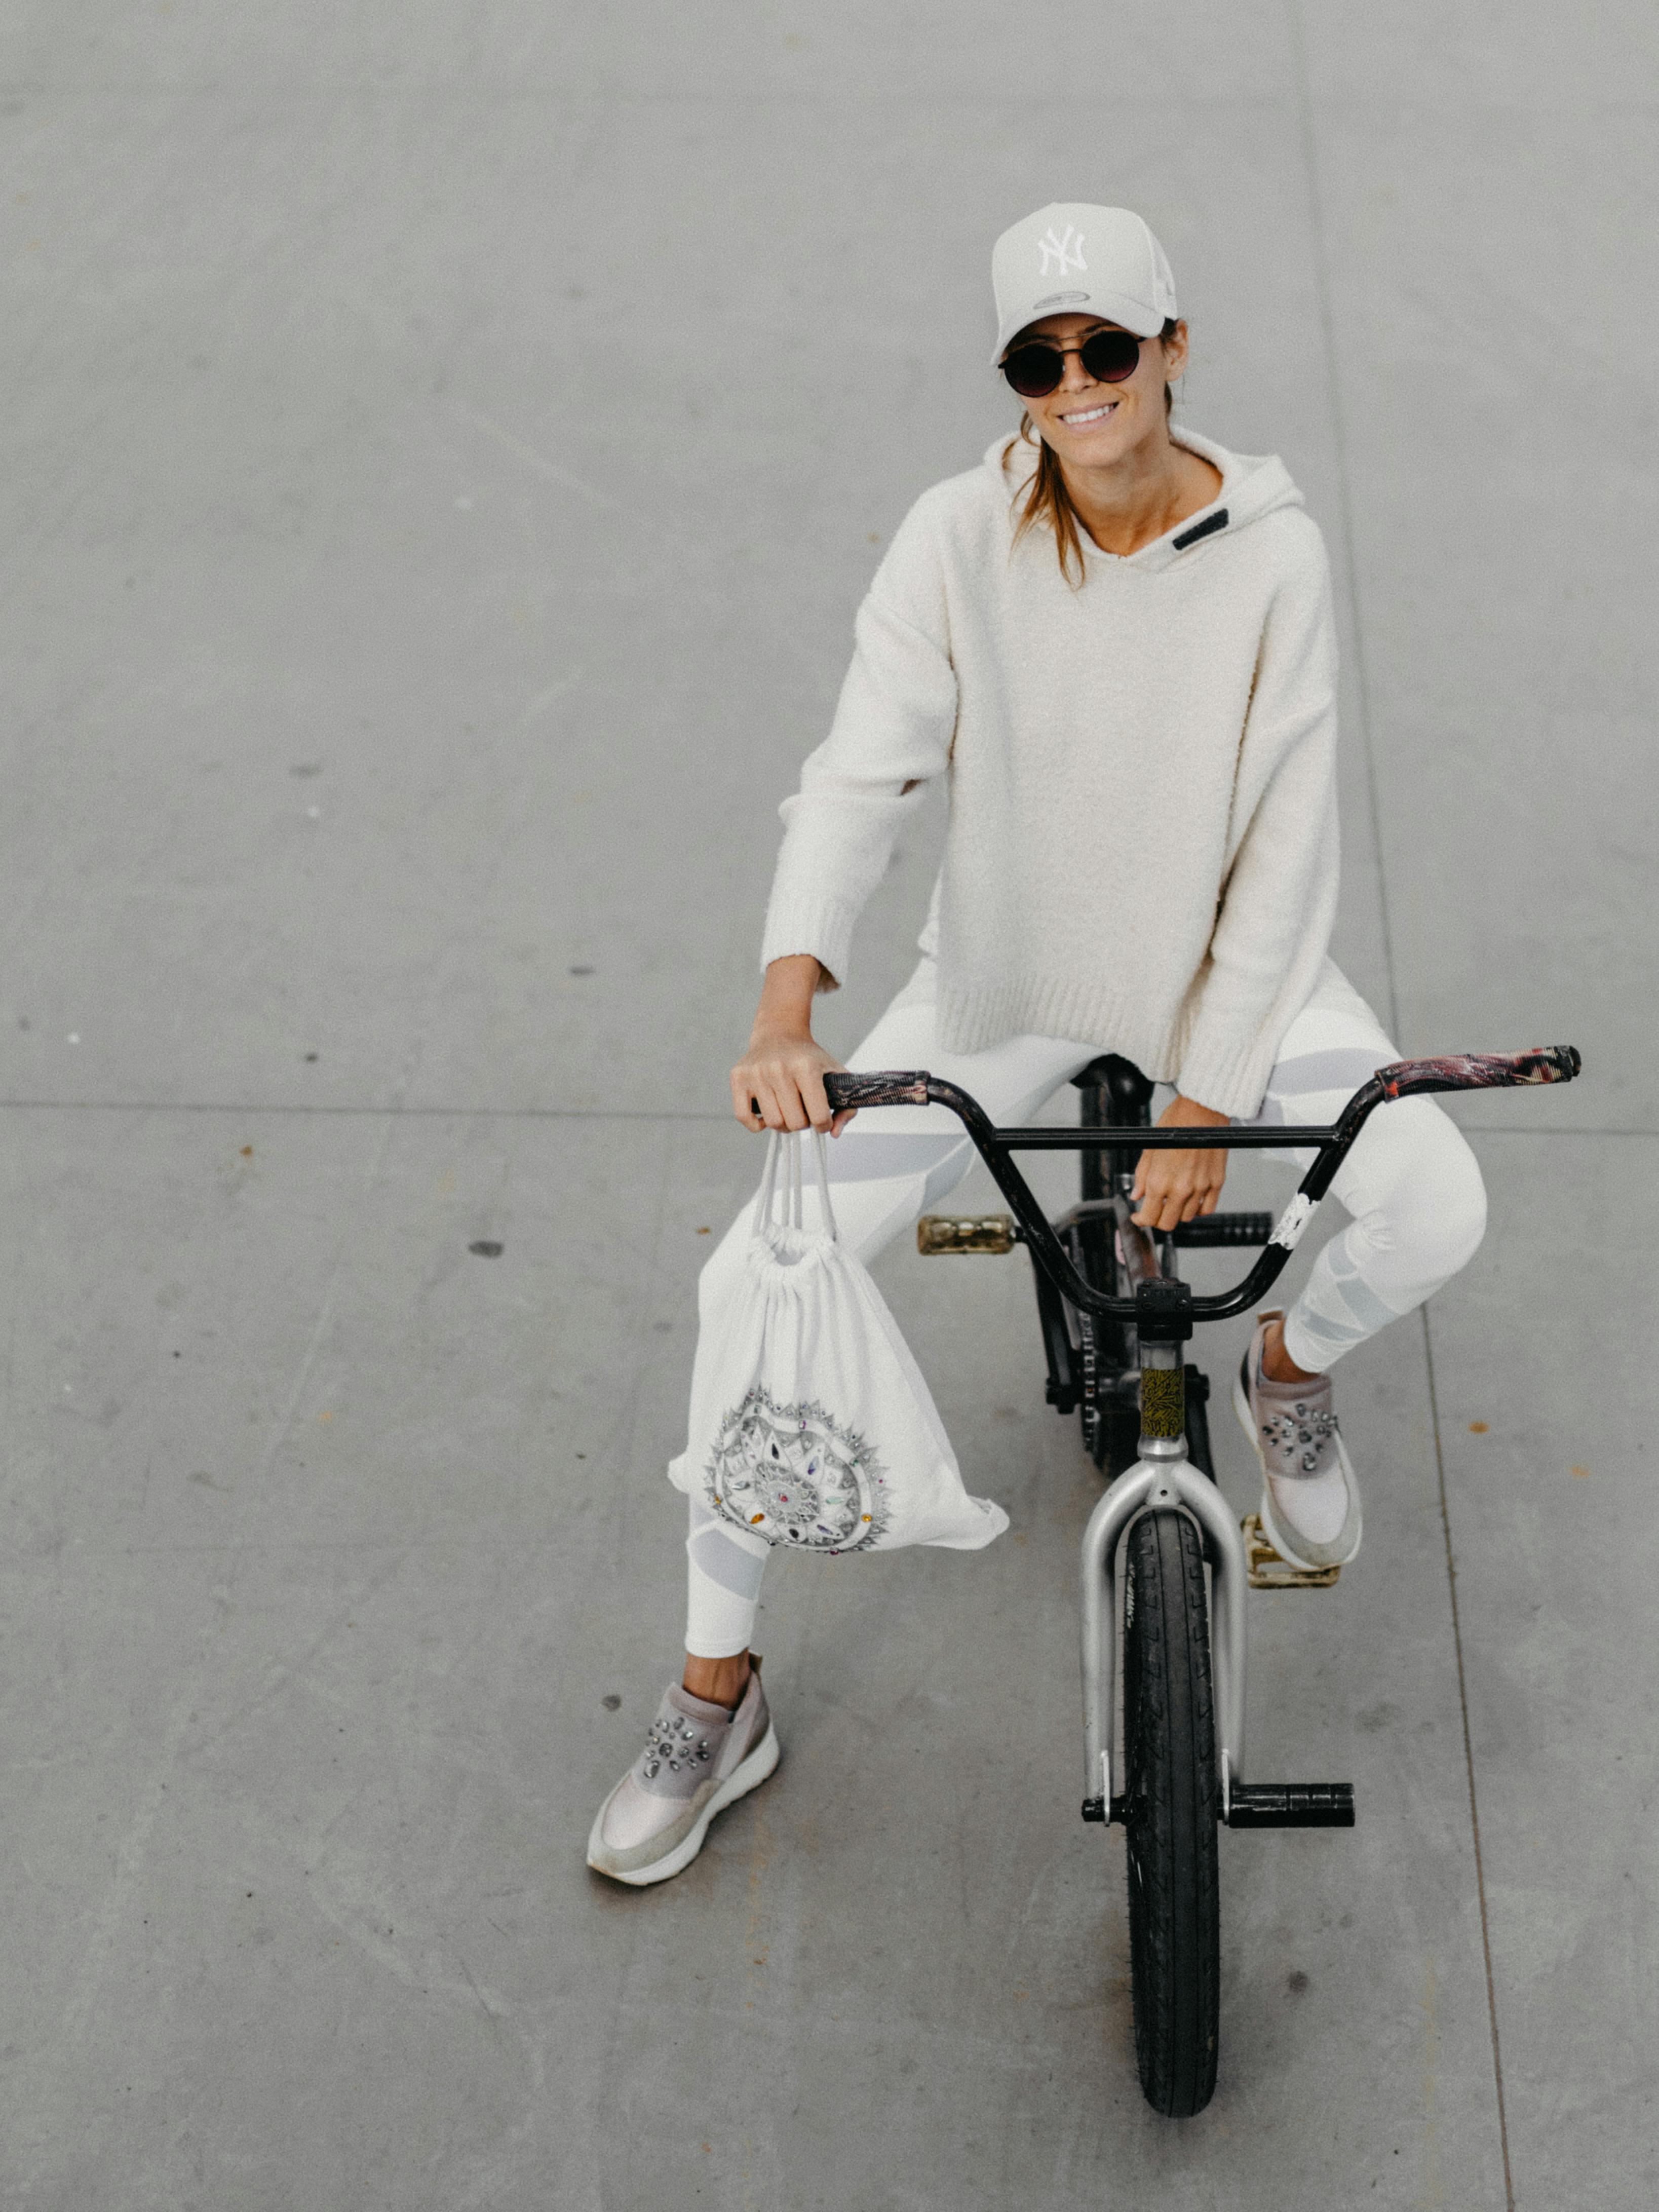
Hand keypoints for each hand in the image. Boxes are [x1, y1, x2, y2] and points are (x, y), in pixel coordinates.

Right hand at [730, 955, 855, 1135]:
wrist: (780, 1032)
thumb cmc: (809, 1058)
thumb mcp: (835, 1074)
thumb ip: (846, 1107)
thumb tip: (834, 1133)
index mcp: (806, 1067)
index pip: (818, 1116)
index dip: (823, 1125)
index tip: (821, 1120)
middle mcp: (779, 1068)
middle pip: (795, 1123)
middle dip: (803, 1124)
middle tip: (803, 1112)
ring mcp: (756, 1073)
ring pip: (773, 1123)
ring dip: (783, 1124)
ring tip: (787, 1111)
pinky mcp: (738, 1077)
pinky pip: (744, 1117)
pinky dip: (757, 1124)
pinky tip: (767, 1115)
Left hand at [1130, 1094, 1228, 1230]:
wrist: (1202, 1110)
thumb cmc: (1175, 1123)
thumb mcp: (1149, 1149)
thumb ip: (1142, 1176)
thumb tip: (1136, 1195)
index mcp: (1160, 1181)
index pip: (1149, 1217)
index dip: (1141, 1220)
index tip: (1139, 1216)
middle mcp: (1181, 1188)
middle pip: (1168, 1223)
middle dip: (1158, 1219)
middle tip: (1155, 1210)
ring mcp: (1201, 1187)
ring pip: (1187, 1217)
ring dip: (1178, 1212)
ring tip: (1173, 1199)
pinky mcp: (1216, 1182)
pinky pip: (1208, 1208)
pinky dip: (1198, 1209)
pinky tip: (1192, 1200)